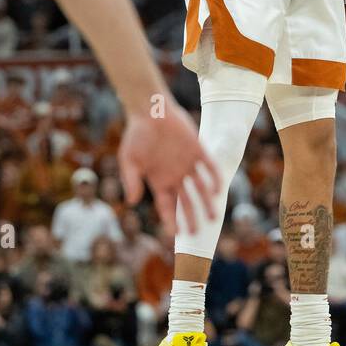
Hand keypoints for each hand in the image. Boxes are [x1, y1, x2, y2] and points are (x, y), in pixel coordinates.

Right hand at [118, 98, 219, 238]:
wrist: (151, 110)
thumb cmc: (136, 135)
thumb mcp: (129, 160)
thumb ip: (131, 181)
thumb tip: (131, 202)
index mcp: (159, 181)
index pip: (167, 206)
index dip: (170, 221)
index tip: (175, 235)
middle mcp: (176, 176)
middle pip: (186, 202)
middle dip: (191, 218)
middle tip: (197, 234)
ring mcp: (188, 164)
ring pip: (200, 188)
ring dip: (207, 203)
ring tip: (213, 217)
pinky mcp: (198, 150)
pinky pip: (209, 167)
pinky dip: (213, 178)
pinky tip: (217, 189)